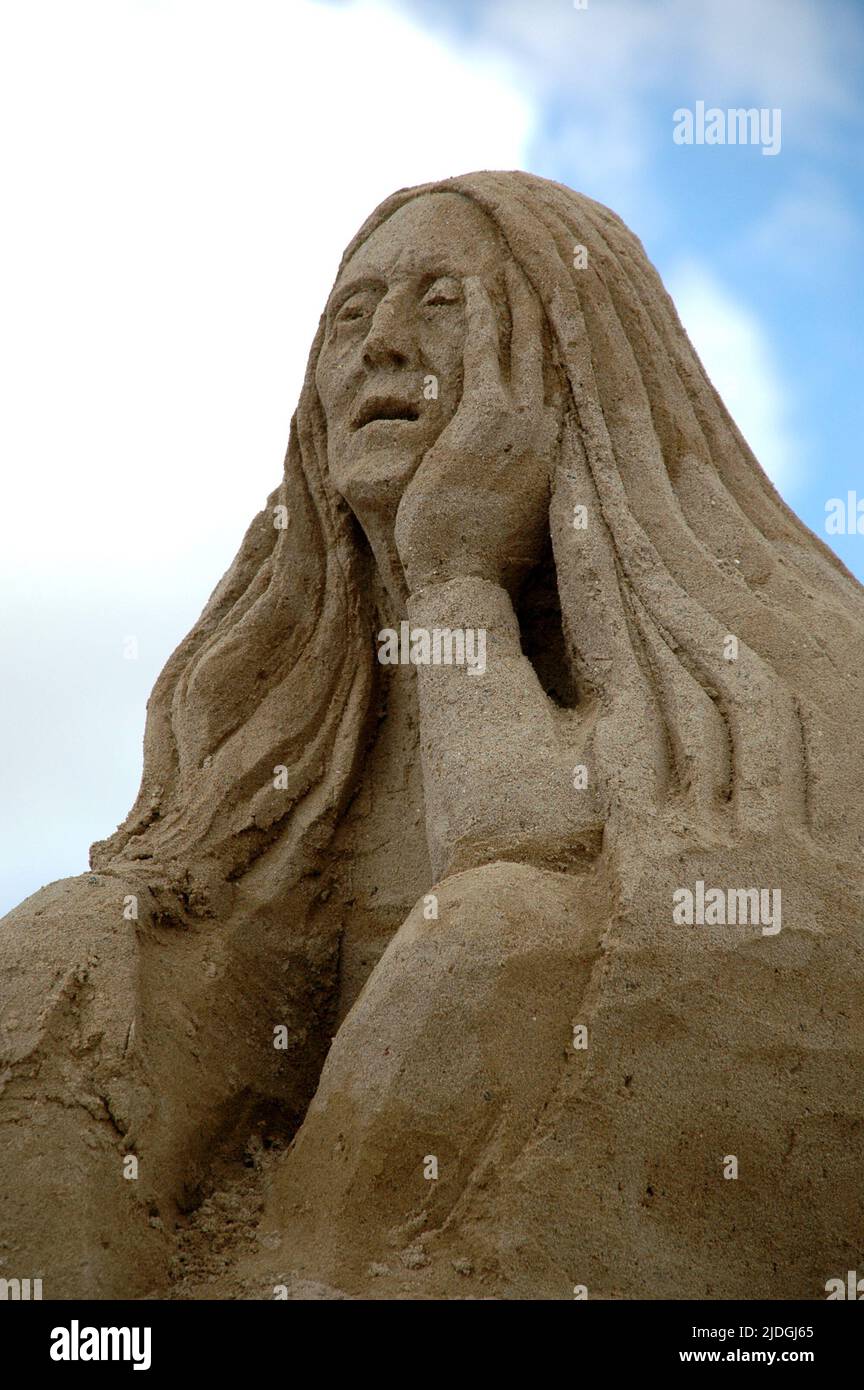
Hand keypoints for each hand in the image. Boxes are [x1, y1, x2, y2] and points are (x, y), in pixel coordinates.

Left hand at [394, 262, 558, 594]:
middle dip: (553, 306)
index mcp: (558, 457)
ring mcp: (519, 423)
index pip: (568, 386)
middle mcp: (548, 433)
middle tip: (552, 264)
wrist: (461, 582)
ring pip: (523, 342)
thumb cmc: (478, 565)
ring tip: (510, 259)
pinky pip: (482, 348)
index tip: (565, 310)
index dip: (567, 343)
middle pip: (557, 353)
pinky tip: (471, 282)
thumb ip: (519, 488)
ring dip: (516, 297)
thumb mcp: (512, 520)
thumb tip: (514, 485)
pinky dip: (479, 311)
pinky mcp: (483, 418)